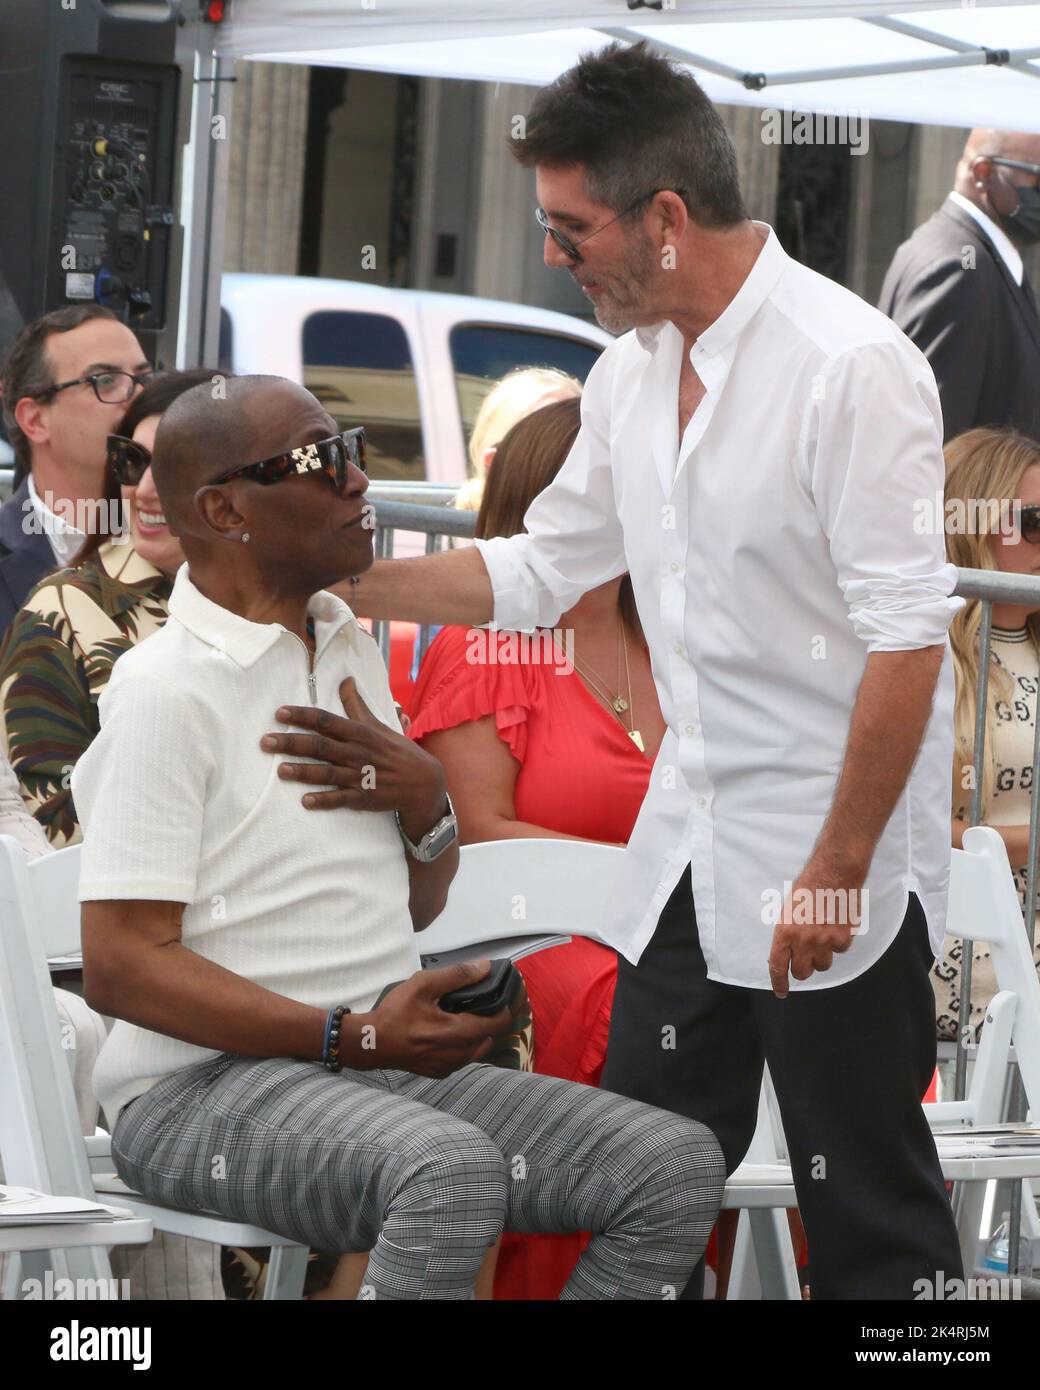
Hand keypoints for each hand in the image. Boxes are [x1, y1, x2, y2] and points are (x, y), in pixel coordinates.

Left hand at [260, 677, 446, 833]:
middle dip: (292, 743)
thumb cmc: (395, 750)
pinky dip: (325, 800)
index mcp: (359, 732)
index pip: (326, 720)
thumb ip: (356, 705)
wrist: (422, 780)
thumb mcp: (377, 724)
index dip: (302, 716)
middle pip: (320, 746)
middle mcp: (357, 752)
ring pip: (327, 773)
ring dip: (304, 772)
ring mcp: (361, 776)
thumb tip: (345, 680)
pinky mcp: (364, 797)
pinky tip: (306, 801)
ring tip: (281, 771)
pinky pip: (342, 799)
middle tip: (266, 742)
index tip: (279, 713)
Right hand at [365, 960, 513, 1077]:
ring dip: (476, 1034)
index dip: (504, 1007)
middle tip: (475, 1004)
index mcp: (460, 1033)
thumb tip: (484, 967)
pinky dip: (461, 1046)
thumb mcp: (424, 984)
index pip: (500, 1023)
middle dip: (488, 1020)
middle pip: (491, 1036)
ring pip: (477, 1049)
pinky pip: (462, 1058)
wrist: (372, 1043)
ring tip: (460, 1017)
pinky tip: (446, 1033)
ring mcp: (450, 1066)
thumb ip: (457, 975)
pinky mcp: (440, 1072)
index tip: (498, 996)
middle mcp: (460, 1054)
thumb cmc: (396, 1013)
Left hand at [766, 859, 862, 998]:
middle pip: (803, 973)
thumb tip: (787, 953)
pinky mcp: (844, 938)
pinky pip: (839, 951)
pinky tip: (835, 926)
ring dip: (821, 956)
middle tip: (804, 958)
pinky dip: (837, 943)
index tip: (781, 991)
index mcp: (785, 931)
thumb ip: (787, 933)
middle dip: (802, 968)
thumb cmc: (808, 886)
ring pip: (823, 965)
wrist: (834, 871)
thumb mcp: (788, 909)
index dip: (779, 982)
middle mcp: (804, 940)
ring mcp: (826, 941)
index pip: (778, 966)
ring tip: (821, 936)